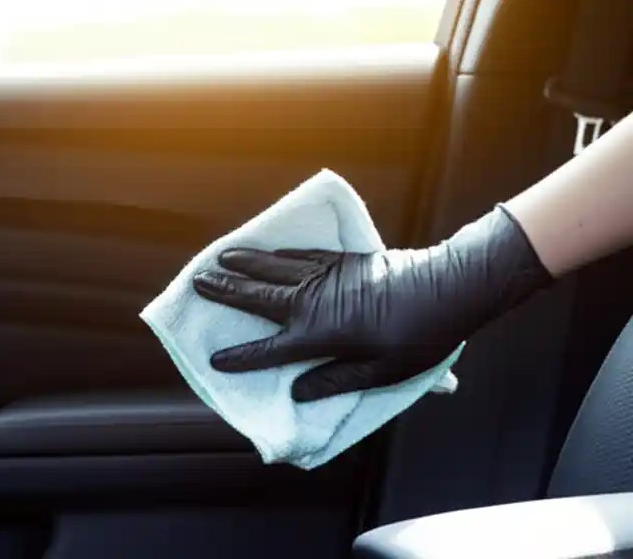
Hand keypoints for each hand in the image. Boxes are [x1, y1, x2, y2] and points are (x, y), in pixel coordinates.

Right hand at [193, 206, 551, 401]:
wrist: (447, 290)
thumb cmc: (418, 338)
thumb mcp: (379, 373)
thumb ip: (334, 381)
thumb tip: (299, 394)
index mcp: (318, 335)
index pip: (268, 350)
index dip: (240, 357)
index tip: (214, 358)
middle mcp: (312, 302)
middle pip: (258, 297)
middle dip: (225, 291)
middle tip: (197, 283)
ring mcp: (324, 277)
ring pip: (273, 269)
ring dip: (244, 263)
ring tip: (219, 258)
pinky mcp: (340, 261)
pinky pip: (298, 256)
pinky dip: (277, 254)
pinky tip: (265, 252)